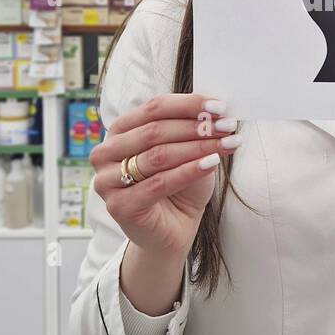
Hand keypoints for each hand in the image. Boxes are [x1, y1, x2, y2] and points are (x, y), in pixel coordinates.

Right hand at [90, 93, 240, 259]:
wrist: (173, 229)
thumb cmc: (179, 186)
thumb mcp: (188, 150)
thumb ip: (193, 129)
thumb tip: (216, 110)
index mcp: (120, 131)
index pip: (154, 108)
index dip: (189, 104)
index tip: (221, 106)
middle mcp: (106, 152)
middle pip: (155, 130)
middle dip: (197, 127)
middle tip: (228, 126)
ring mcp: (107, 180)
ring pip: (158, 156)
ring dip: (197, 147)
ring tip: (227, 144)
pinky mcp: (118, 206)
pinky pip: (159, 183)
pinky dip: (189, 171)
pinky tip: (211, 164)